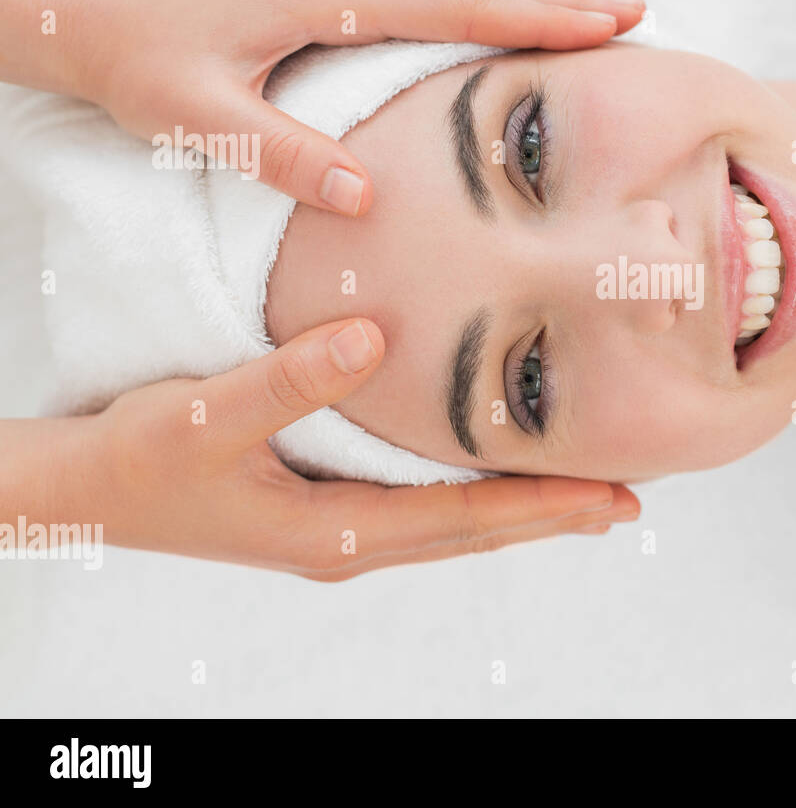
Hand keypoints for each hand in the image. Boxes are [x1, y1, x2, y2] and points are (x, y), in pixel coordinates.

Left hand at [49, 0, 644, 212]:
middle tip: (636, 11)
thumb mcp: (198, 122)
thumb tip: (369, 197)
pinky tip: (521, 9)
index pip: (449, 4)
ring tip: (603, 7)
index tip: (603, 24)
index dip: (531, 15)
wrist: (93, 17)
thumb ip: (281, 157)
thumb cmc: (146, 68)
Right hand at [68, 318, 638, 579]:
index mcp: (335, 533)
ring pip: (454, 529)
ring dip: (521, 514)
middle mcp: (349, 544)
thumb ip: (290, 378)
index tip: (610, 497)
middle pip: (475, 534)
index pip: (465, 521)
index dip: (541, 507)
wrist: (84, 490)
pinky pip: (423, 513)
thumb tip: (369, 337)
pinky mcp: (325, 515)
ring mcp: (338, 534)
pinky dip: (474, 501)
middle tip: (626, 503)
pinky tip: (492, 483)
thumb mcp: (206, 414)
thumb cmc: (139, 458)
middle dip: (552, 518)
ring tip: (582, 499)